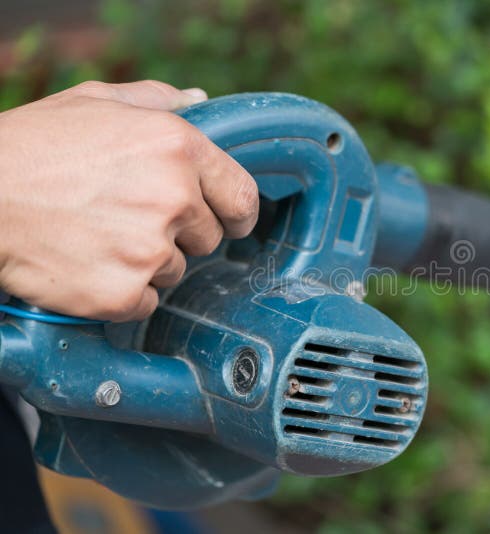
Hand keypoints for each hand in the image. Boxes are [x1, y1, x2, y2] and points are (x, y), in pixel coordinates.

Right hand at [0, 80, 258, 320]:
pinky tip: (91, 264)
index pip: (242, 196)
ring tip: (100, 236)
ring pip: (175, 271)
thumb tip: (202, 101)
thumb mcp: (96, 102)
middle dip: (180, 234)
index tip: (231, 222)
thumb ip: (158, 101)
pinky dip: (124, 292)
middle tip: (130, 218)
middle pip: (208, 238)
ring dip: (148, 263)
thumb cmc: (34, 145)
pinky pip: (147, 301)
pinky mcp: (123, 294)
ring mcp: (149, 251)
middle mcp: (173, 199)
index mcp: (178, 147)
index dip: (238, 213)